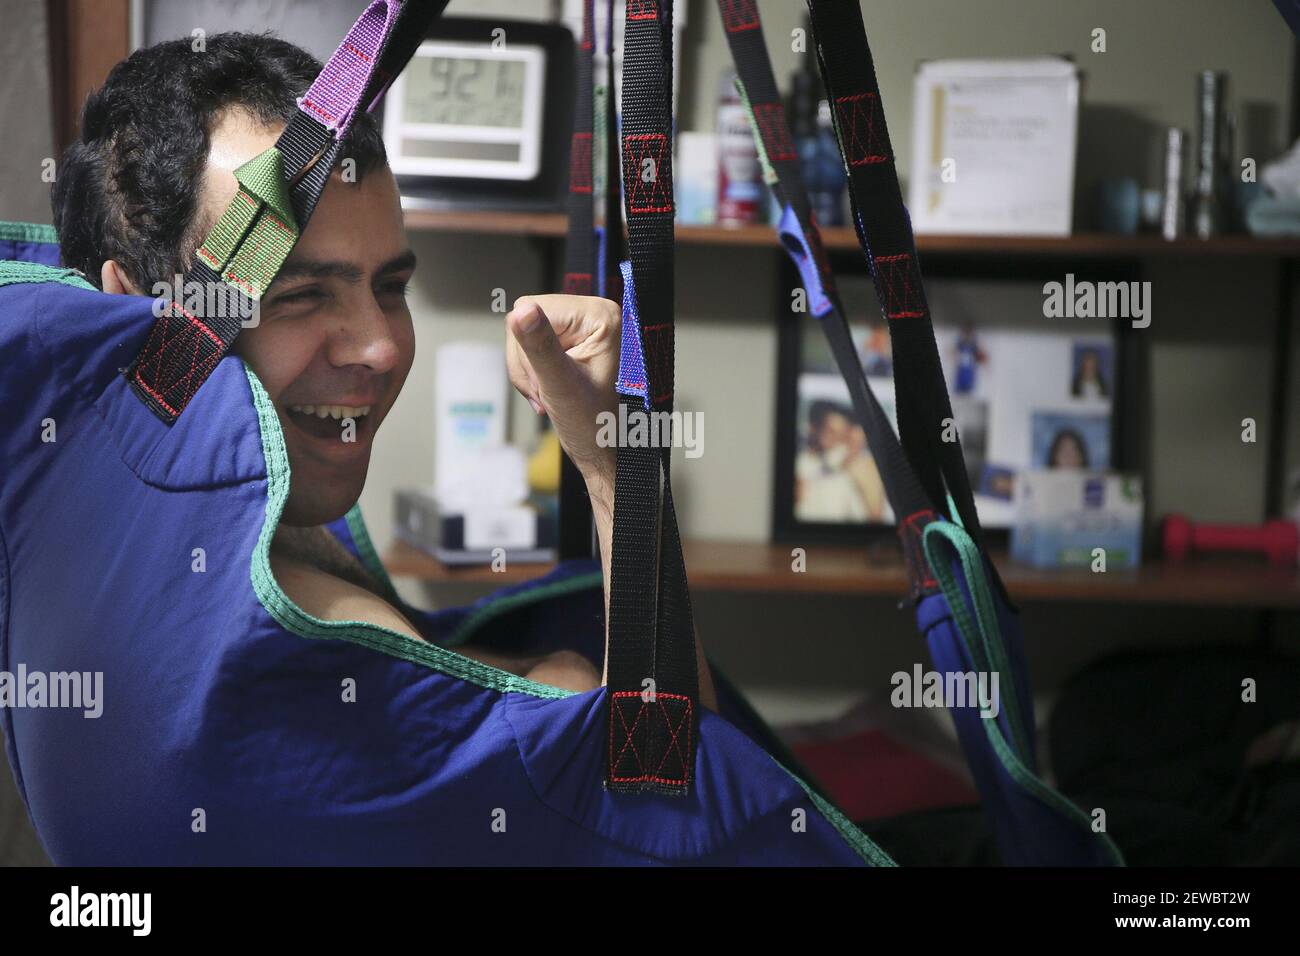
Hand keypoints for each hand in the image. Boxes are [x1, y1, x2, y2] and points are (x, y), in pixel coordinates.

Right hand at [505, 294, 619, 514]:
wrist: (597, 447)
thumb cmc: (590, 423)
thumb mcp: (560, 384)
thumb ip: (540, 346)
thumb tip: (522, 310)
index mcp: (600, 315)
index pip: (533, 308)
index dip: (528, 346)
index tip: (546, 378)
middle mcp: (592, 312)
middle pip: (525, 318)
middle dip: (526, 361)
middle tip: (545, 390)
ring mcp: (579, 324)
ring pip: (522, 332)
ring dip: (525, 370)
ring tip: (546, 393)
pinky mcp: (567, 337)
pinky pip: (527, 344)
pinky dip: (528, 373)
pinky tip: (545, 390)